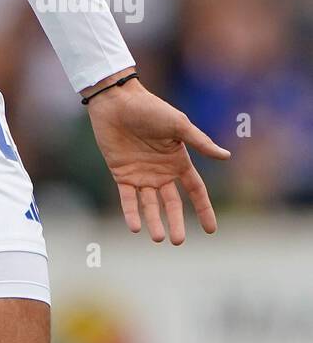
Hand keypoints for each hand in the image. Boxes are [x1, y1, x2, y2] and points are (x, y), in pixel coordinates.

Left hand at [85, 79, 230, 243]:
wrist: (116, 100)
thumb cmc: (149, 108)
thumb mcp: (178, 124)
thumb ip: (200, 142)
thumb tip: (226, 156)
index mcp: (178, 161)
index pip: (195, 190)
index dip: (204, 209)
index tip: (211, 230)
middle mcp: (161, 172)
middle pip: (172, 203)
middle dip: (175, 222)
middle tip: (177, 241)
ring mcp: (141, 174)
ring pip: (150, 205)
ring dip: (153, 221)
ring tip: (158, 237)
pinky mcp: (121, 174)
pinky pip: (127, 198)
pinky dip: (131, 212)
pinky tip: (135, 227)